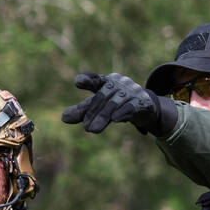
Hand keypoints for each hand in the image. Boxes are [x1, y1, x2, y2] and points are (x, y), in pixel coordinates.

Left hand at [60, 72, 177, 135]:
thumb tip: (63, 118)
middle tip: (86, 128)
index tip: (78, 82)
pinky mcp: (142, 102)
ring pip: (115, 103)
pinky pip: (131, 106)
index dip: (87, 80)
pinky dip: (123, 112)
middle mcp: (118, 83)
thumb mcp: (100, 106)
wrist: (146, 107)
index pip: (95, 80)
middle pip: (103, 97)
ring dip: (104, 116)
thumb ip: (83, 111)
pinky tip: (115, 119)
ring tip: (93, 130)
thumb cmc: (117, 104)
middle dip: (94, 113)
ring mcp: (131, 91)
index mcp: (106, 82)